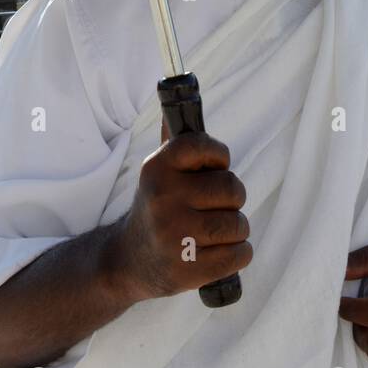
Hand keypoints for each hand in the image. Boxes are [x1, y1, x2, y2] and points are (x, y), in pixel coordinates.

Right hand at [111, 131, 251, 301]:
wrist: (127, 261)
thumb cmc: (155, 207)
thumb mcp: (156, 172)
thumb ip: (174, 141)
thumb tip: (181, 97)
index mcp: (157, 168)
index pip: (205, 146)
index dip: (219, 157)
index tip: (215, 167)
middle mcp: (164, 199)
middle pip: (232, 188)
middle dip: (233, 198)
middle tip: (217, 205)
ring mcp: (176, 237)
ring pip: (239, 224)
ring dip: (236, 228)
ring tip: (217, 230)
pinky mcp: (189, 270)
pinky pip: (240, 254)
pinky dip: (239, 253)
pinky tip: (222, 251)